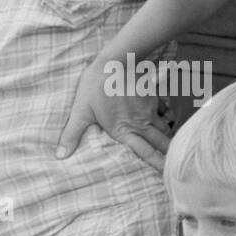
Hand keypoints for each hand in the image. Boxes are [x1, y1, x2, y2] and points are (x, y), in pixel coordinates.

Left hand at [56, 59, 171, 170]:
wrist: (111, 62)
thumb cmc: (93, 87)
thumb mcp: (80, 112)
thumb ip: (71, 135)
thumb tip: (59, 156)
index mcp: (123, 130)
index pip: (146, 152)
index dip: (158, 164)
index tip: (167, 174)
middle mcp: (140, 122)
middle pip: (162, 142)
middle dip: (170, 154)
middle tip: (176, 164)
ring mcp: (148, 109)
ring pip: (164, 128)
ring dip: (167, 138)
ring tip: (170, 146)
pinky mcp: (153, 97)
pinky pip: (164, 111)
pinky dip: (165, 117)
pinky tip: (163, 120)